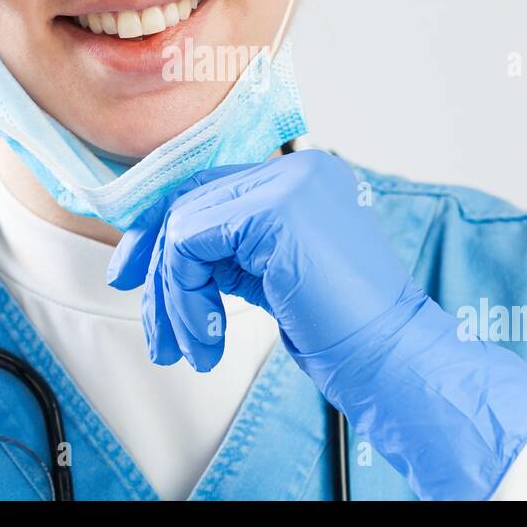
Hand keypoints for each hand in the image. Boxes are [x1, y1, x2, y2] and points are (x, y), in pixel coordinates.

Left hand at [106, 149, 526, 499]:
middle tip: (159, 334)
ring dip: (174, 299)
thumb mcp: (273, 275)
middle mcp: (296, 169)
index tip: (136, 279)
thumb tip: (159, 248)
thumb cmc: (342, 331)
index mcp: (301, 178)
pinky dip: (184, 296)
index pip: (209, 188)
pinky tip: (209, 338)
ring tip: (192, 349)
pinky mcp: (273, 212)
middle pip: (190, 204)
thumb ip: (228, 249)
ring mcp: (287, 185)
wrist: (390, 357)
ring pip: (183, 226)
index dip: (162, 234)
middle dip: (160, 274)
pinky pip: (189, 242)